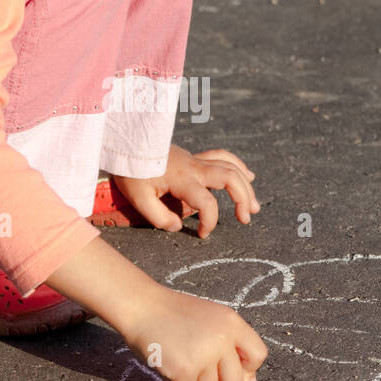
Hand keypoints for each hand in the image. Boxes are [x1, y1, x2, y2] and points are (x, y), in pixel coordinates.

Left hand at [111, 145, 260, 237]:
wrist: (126, 145)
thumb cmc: (131, 171)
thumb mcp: (138, 198)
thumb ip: (158, 216)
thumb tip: (177, 227)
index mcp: (182, 179)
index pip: (207, 201)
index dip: (210, 221)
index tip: (201, 235)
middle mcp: (194, 167)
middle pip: (229, 178)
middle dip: (243, 199)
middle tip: (245, 219)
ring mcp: (196, 160)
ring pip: (230, 167)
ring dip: (246, 186)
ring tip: (254, 207)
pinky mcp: (194, 157)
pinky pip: (223, 157)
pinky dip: (238, 166)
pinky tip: (248, 176)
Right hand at [120, 284, 267, 380]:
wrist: (142, 306)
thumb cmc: (175, 314)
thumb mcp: (210, 320)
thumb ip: (232, 348)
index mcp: (232, 324)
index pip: (258, 355)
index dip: (247, 368)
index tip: (232, 367)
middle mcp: (222, 340)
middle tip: (203, 374)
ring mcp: (203, 356)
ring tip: (181, 358)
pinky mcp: (183, 370)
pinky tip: (169, 361)